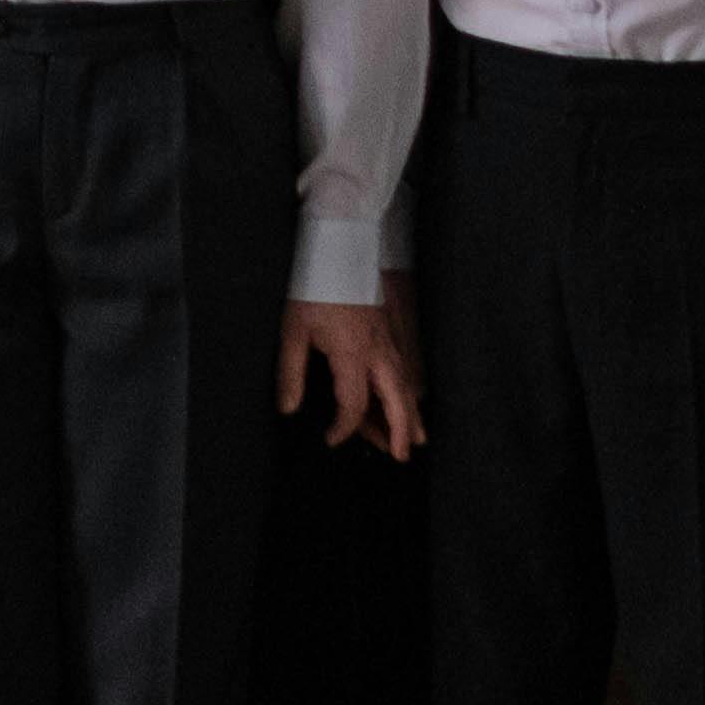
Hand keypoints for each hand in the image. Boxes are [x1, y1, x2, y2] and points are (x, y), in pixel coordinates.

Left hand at [278, 295, 413, 458]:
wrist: (340, 249)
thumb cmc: (316, 286)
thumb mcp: (294, 329)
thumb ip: (291, 372)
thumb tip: (288, 408)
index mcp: (354, 354)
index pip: (355, 404)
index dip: (344, 428)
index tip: (332, 439)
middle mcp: (378, 352)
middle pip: (397, 400)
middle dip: (401, 430)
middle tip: (401, 455)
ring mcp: (389, 341)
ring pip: (406, 385)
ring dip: (410, 414)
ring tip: (415, 439)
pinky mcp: (390, 331)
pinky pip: (404, 369)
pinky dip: (408, 391)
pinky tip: (409, 401)